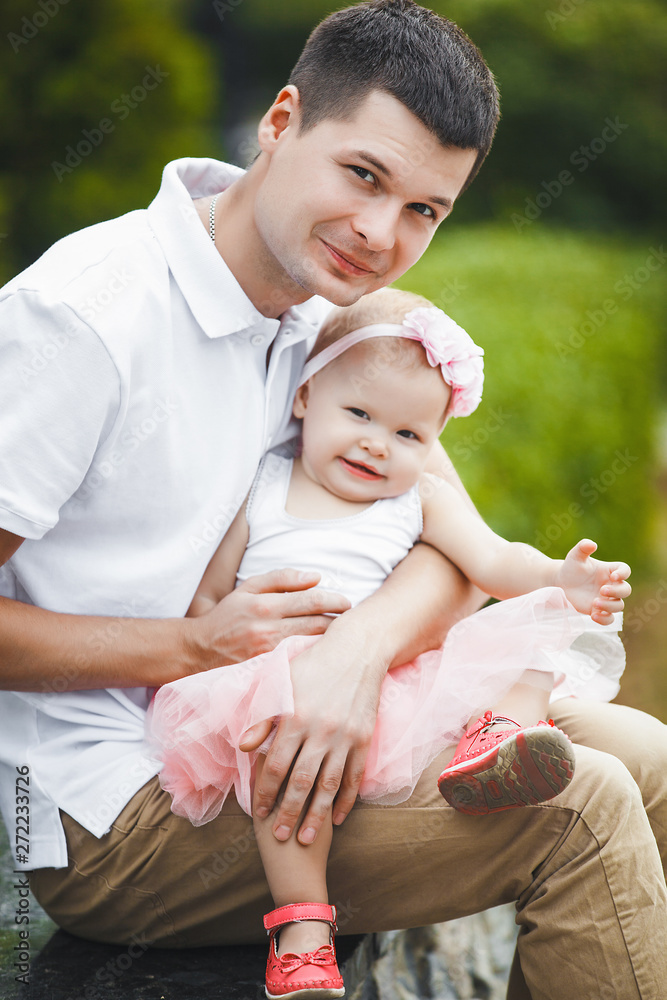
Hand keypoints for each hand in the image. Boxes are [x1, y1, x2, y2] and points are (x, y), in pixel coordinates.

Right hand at [193, 570, 350, 667]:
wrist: (201, 650)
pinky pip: (301, 663)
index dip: (334, 601)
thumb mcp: (249, 587)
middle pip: (317, 625)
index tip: (347, 602)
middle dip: (338, 621)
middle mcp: (269, 631)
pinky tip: (324, 654)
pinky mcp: (269, 672)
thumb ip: (282, 578)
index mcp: (266, 606)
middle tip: (351, 620)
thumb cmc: (229, 615)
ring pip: (312, 645)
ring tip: (342, 635)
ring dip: (331, 640)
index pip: (311, 601)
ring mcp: (269, 655)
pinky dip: (315, 657)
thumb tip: (316, 577)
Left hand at [240, 631, 382, 844]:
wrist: (356, 652)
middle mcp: (320, 730)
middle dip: (288, 812)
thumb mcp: (282, 685)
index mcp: (295, 718)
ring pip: (329, 785)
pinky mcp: (364, 739)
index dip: (266, 791)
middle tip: (279, 836)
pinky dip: (347, 800)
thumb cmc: (313, 666)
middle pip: (301, 781)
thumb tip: (242, 748)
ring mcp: (345, 737)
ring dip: (316, 815)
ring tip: (306, 838)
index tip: (259, 811)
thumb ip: (263, 719)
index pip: (276, 765)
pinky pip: (355, 777)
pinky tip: (338, 818)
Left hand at [555, 539, 630, 624]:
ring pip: (619, 605)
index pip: (625, 570)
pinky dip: (605, 619)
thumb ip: (583, 548)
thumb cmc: (571, 568)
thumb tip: (591, 544)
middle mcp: (611, 585)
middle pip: (626, 590)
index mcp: (610, 570)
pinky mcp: (599, 610)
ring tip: (595, 603)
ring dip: (610, 606)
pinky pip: (609, 619)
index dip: (623, 573)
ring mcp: (607, 599)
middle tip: (601, 590)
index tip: (613, 576)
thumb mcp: (575, 556)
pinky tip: (594, 615)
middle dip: (616, 592)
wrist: (561, 583)